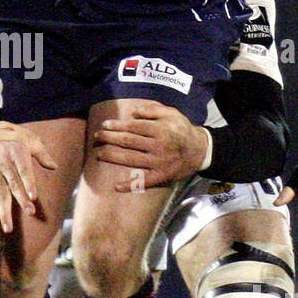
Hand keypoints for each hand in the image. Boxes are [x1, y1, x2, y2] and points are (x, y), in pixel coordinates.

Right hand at [0, 120, 57, 233]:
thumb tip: (54, 167)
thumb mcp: (29, 139)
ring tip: (8, 228)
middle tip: (29, 212)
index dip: (28, 184)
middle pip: (13, 184)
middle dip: (21, 199)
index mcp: (17, 153)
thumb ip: (42, 154)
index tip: (33, 197)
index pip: (24, 170)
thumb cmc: (14, 137)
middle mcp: (3, 163)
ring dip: (3, 212)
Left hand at [93, 101, 209, 189]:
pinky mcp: (161, 177)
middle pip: (129, 141)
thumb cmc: (182, 129)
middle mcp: (158, 146)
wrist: (200, 150)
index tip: (104, 125)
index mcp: (160, 130)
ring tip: (98, 154)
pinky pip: (144, 182)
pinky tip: (116, 187)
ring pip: (131, 159)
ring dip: (112, 157)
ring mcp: (159, 163)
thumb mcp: (171, 113)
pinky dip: (130, 185)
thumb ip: (153, 110)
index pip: (133, 127)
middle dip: (110, 138)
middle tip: (97, 137)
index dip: (117, 125)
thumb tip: (133, 112)